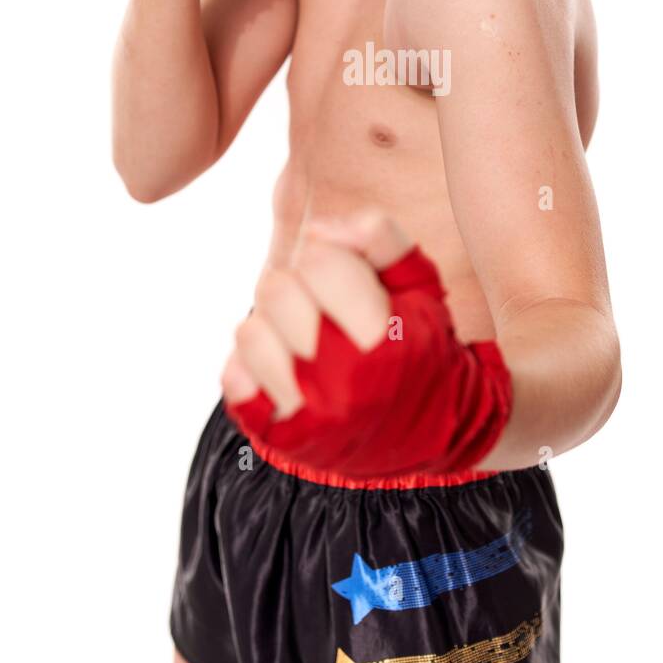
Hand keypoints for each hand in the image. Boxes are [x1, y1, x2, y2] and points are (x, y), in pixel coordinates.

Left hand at [221, 209, 512, 478]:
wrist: (429, 433)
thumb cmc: (421, 345)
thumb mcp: (420, 283)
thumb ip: (378, 236)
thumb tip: (317, 229)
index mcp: (384, 339)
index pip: (319, 262)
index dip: (331, 259)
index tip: (349, 280)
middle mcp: (341, 381)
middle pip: (275, 291)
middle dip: (298, 286)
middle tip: (324, 306)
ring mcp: (305, 412)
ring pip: (250, 333)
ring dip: (274, 327)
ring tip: (306, 339)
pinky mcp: (277, 434)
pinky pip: (234, 376)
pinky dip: (254, 366)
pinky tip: (288, 368)